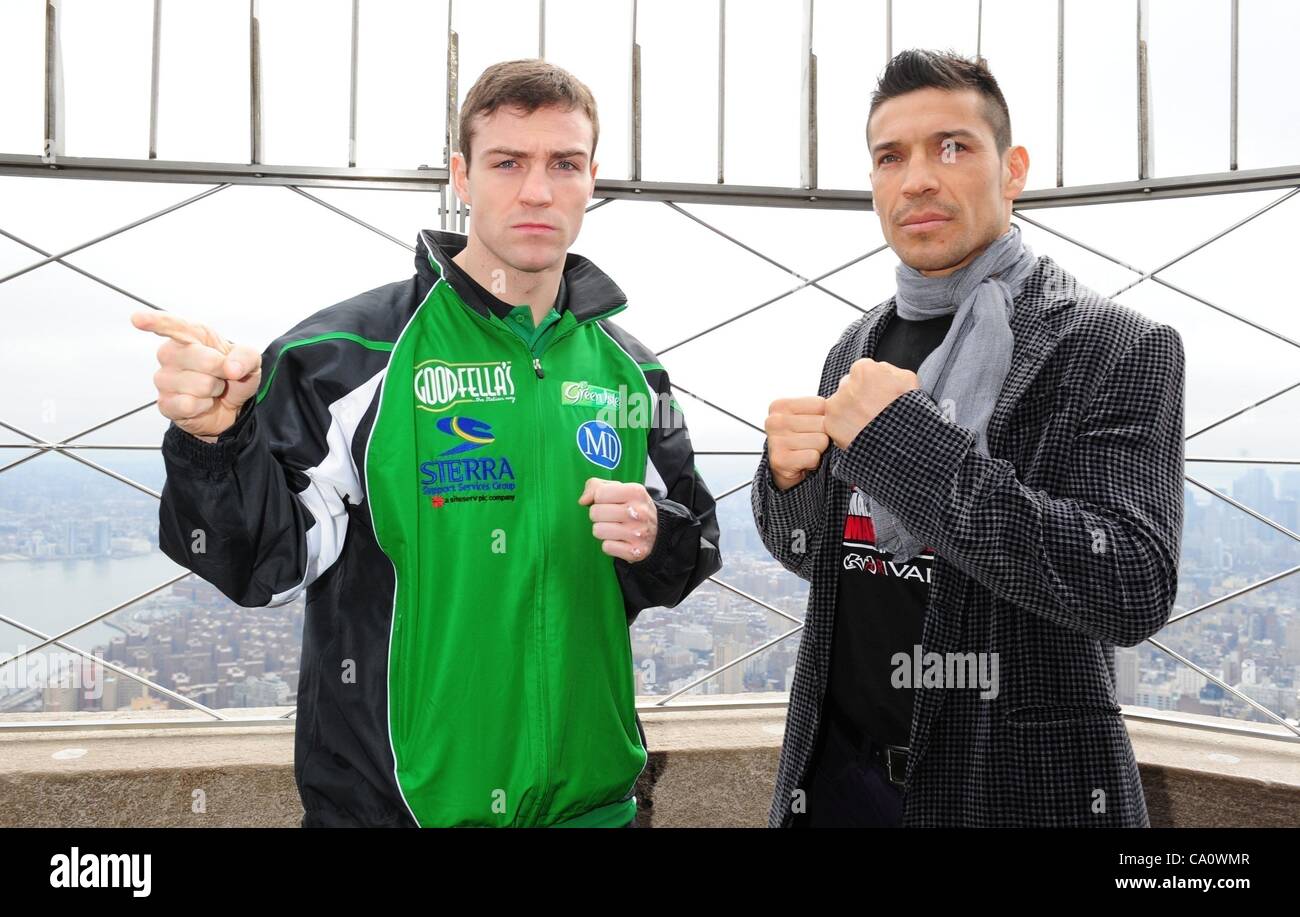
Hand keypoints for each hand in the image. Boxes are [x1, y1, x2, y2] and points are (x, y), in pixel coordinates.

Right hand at [131, 310, 261, 442]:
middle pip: (203, 360)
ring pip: (200, 385)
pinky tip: (202, 403)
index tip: (137, 319)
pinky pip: (188, 405)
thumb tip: (231, 368)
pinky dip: (204, 406)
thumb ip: (246, 357)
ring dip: (214, 390)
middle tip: (221, 374)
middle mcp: (170, 354)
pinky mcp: (164, 403)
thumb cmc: (233, 375)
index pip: (171, 325)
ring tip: (211, 389)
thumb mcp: (250, 360)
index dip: (155, 321)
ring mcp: (164, 379)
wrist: (231, 406)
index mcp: (190, 335)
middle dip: (222, 371)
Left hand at [578, 478, 658, 562]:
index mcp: (635, 492)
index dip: (598, 499)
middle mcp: (638, 512)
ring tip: (615, 529)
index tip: (608, 502)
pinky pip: (606, 547)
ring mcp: (638, 533)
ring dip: (603, 530)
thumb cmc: (632, 507)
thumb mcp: (619, 489)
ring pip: (598, 530)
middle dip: (599, 515)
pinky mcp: (636, 551)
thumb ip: (596, 486)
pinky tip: (620, 541)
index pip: (599, 494)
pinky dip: (610, 545)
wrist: (657, 532)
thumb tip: (583, 500)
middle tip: (611, 517)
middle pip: (595, 512)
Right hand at [763, 395, 829, 490]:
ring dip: (818, 450)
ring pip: (820, 441)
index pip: (821, 405)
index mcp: (780, 406)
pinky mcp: (781, 460)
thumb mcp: (806, 417)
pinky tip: (803, 462)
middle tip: (809, 442)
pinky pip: (813, 456)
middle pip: (822, 423)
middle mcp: (774, 421)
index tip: (812, 427)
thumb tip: (843, 403)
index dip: (824, 418)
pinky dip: (812, 462)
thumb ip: (820, 407)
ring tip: (805, 451)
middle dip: (822, 435)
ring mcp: (775, 441)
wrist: (783, 469)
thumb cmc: (799, 440)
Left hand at [824, 358, 919, 450]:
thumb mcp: (907, 380)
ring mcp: (836, 405)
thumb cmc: (908, 412)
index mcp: (864, 369)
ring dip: (850, 413)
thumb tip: (879, 369)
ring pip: (840, 405)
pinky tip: (859, 433)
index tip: (877, 395)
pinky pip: (834, 423)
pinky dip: (844, 429)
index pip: (861, 371)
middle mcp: (846, 384)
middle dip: (857, 398)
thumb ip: (888, 370)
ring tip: (868, 425)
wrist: (902, 442)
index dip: (871, 385)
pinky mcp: (830, 424)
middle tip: (873, 412)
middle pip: (848, 387)